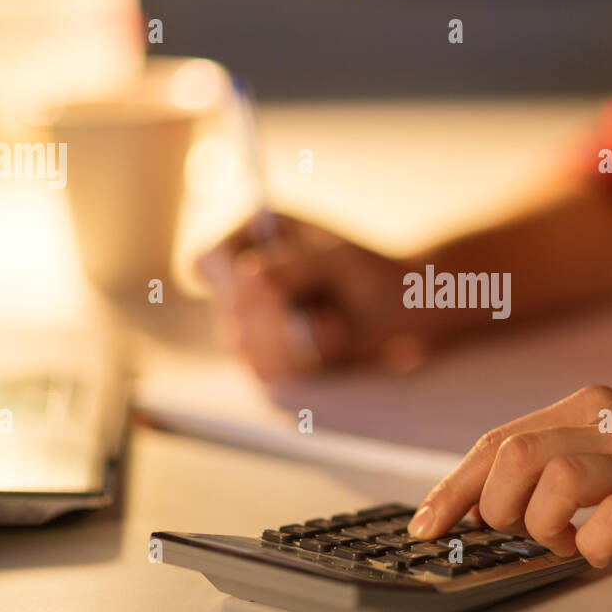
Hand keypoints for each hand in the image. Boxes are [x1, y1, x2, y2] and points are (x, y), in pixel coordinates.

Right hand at [197, 213, 417, 379]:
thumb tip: (249, 278)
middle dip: (278, 318)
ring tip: (338, 330)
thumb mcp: (342, 261)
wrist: (401, 315)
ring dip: (294, 345)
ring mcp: (248, 326)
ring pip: (245, 346)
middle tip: (329, 317)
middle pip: (230, 308)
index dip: (226, 276)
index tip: (258, 282)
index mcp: (251, 239)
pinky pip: (267, 371)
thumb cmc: (372, 274)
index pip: (210, 259)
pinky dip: (303, 365)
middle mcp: (240, 284)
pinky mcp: (266, 360)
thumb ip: (296, 266)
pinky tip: (334, 349)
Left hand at [407, 385, 611, 566]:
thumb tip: (483, 499)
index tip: (428, 524)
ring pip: (556, 479)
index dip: (454, 486)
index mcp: (591, 404)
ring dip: (541, 526)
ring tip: (562, 543)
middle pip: (515, 456)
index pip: (500, 440)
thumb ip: (558, 455)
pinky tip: (600, 551)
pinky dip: (592, 546)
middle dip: (495, 508)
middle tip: (518, 535)